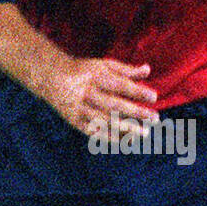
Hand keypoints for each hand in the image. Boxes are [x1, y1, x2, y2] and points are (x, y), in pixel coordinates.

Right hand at [42, 56, 159, 135]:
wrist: (51, 78)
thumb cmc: (84, 71)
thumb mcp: (103, 65)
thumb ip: (126, 70)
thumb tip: (148, 70)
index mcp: (95, 76)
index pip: (119, 85)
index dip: (137, 91)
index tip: (154, 97)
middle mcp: (87, 93)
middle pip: (114, 105)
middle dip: (136, 113)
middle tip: (155, 118)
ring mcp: (80, 109)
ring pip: (105, 121)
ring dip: (126, 128)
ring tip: (145, 133)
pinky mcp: (75, 122)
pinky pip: (94, 133)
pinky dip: (111, 138)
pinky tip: (127, 140)